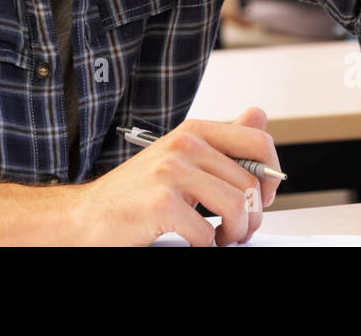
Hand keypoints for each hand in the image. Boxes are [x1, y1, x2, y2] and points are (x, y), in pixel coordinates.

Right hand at [74, 108, 280, 245]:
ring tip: (221, 238)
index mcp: (194, 131)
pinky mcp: (161, 203)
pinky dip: (206, 245)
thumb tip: (259, 114)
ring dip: (235, 233)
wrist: (89, 215)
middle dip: (253, 216)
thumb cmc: (137, 192)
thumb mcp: (182, 159)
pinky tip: (194, 241)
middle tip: (238, 230)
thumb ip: (223, 141)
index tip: (263, 196)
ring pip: (237, 206)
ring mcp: (171, 172)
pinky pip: (208, 232)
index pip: (258, 140)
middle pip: (251, 183)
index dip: (271, 173)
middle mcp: (184, 145)